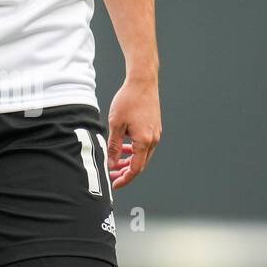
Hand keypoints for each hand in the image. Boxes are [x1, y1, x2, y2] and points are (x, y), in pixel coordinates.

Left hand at [106, 75, 161, 189]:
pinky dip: (135, 150)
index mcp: (144, 141)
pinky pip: (145, 145)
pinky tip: (124, 147)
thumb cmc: (128, 100)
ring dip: (130, 161)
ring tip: (116, 163)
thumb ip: (114, 146)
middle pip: (140, 164)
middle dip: (126, 172)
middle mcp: (153, 139)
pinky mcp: (154, 127)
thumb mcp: (115, 125)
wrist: (143, 82)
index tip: (115, 184)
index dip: (125, 179)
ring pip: (143, 154)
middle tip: (112, 176)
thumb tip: (111, 164)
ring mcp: (155, 133)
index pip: (135, 168)